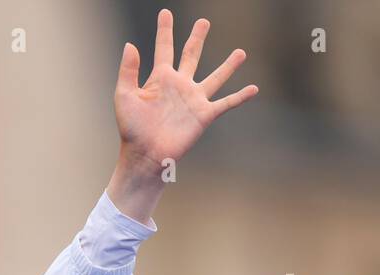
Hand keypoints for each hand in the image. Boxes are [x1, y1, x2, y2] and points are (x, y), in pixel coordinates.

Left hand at [108, 10, 257, 221]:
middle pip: (191, 55)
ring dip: (228, 65)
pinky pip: (226, 103)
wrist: (145, 156)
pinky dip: (240, 96)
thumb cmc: (131, 129)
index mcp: (159, 79)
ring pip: (215, 77)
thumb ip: (128, 71)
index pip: (164, 48)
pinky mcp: (204, 115)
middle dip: (197, 38)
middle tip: (204, 22)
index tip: (165, 13)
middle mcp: (179, 85)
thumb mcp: (124, 96)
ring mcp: (193, 100)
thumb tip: (130, 44)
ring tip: (241, 52)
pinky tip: (254, 88)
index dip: (164, 30)